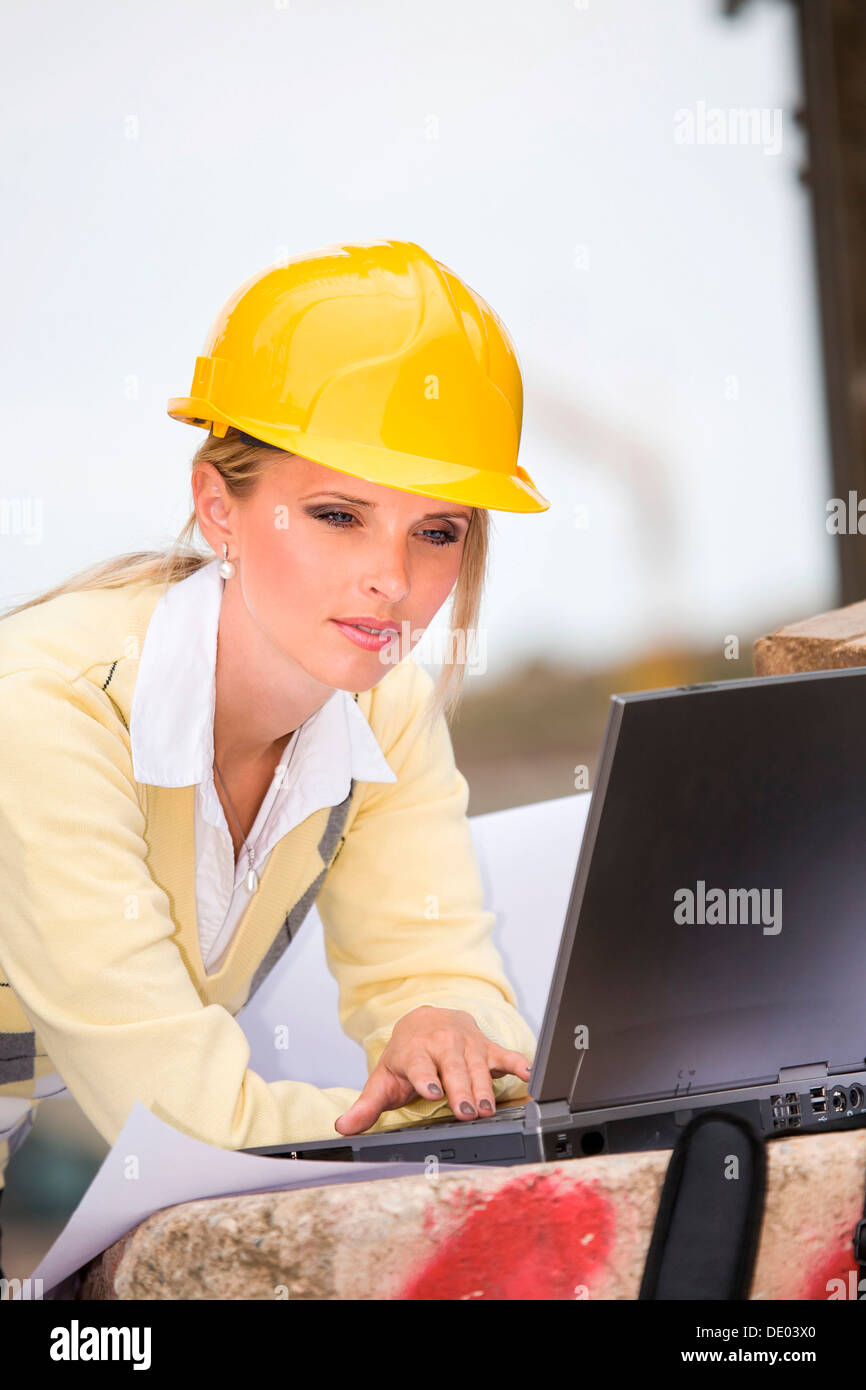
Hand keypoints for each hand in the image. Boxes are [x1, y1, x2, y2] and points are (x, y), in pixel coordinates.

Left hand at [334, 1005, 532, 1135]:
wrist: (423, 1019)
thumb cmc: (405, 1056)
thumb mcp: (383, 1079)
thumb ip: (366, 1106)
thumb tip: (343, 1128)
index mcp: (414, 1052)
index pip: (420, 1066)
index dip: (426, 1078)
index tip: (432, 1092)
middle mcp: (441, 1044)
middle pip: (452, 1068)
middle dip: (460, 1089)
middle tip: (467, 1112)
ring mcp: (466, 1043)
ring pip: (478, 1065)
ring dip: (484, 1087)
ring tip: (487, 1109)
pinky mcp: (486, 1044)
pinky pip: (504, 1054)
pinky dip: (517, 1063)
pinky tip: (528, 1074)